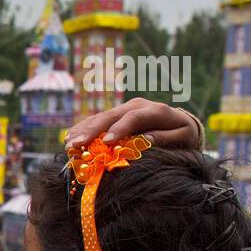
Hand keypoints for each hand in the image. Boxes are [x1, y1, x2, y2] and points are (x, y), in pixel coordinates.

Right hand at [64, 97, 200, 149]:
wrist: (180, 123)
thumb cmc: (182, 134)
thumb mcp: (182, 137)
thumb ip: (166, 138)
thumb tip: (145, 140)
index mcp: (154, 110)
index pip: (134, 117)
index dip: (119, 129)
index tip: (107, 142)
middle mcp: (136, 106)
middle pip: (110, 116)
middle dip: (92, 130)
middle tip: (76, 144)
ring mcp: (123, 109)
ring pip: (100, 117)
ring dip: (82, 130)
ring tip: (68, 144)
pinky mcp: (115, 116)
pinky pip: (96, 121)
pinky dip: (82, 129)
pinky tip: (69, 138)